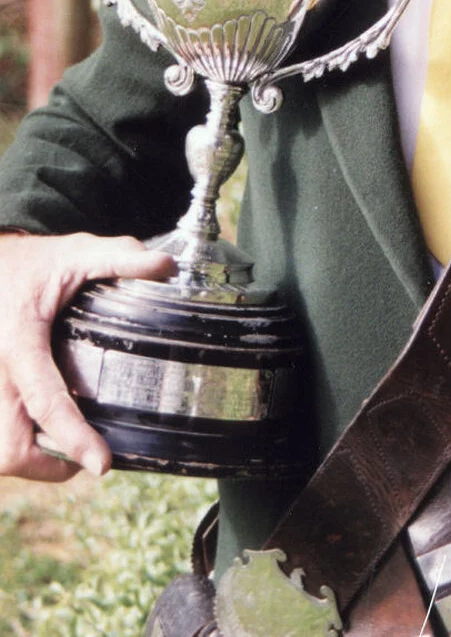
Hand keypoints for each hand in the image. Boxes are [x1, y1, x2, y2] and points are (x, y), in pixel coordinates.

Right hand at [0, 231, 173, 481]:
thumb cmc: (31, 262)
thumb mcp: (75, 253)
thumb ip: (120, 258)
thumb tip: (167, 268)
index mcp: (19, 342)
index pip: (45, 402)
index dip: (73, 438)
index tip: (102, 465)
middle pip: (8, 448)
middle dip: (46, 466)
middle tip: (86, 459)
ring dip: (29, 458)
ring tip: (65, 448)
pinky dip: (15, 443)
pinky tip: (41, 429)